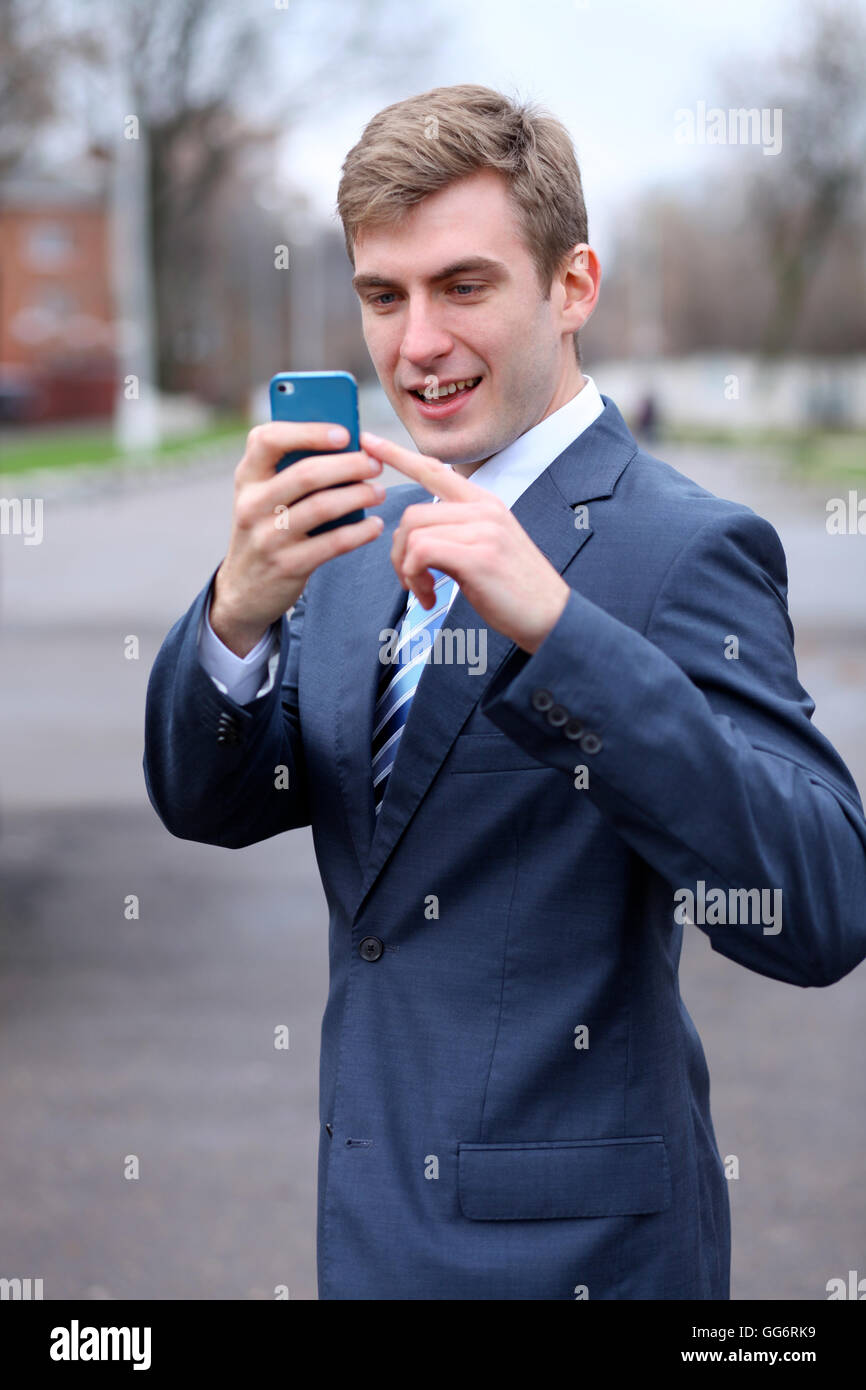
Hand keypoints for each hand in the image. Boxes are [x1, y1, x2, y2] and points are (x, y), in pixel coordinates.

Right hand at [211, 422, 386, 655]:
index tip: (344, 433)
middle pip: (306, 474)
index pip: (268, 439)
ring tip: (379, 492)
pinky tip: (375, 526)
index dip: (309, 431)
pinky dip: (359, 532)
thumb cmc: (266, 529)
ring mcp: (268, 537)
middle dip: (348, 465)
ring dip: (358, 496)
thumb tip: (348, 445)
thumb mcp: (263, 497)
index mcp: (247, 478)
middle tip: (375, 464)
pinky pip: (332, 544)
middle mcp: (252, 505)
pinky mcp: (288, 566)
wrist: (243, 590)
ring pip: (322, 507)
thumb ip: (291, 471)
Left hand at [360, 431, 570, 653]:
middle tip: (412, 582)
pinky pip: (421, 553)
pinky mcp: (478, 555)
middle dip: (399, 553)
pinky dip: (415, 578)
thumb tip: (417, 536)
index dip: (397, 455)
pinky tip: (430, 597)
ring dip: (407, 570)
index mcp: (484, 503)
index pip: (434, 469)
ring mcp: (483, 529)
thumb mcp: (485, 547)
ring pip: (413, 534)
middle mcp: (483, 509)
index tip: (368, 441)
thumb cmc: (513, 589)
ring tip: (424, 592)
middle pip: (411, 514)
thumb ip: (456, 531)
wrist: (550, 615)